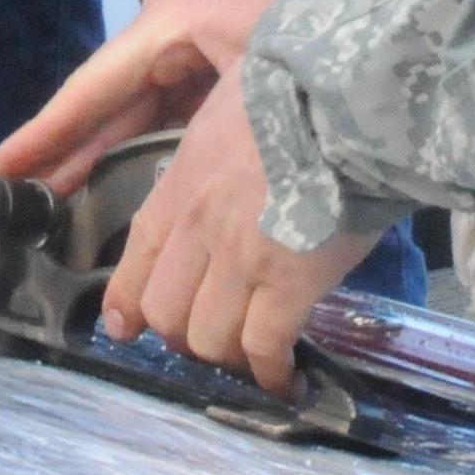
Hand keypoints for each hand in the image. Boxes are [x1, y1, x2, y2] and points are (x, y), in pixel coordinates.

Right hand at [0, 0, 315, 190]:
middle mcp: (181, 40)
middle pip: (113, 106)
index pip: (97, 86)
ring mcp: (208, 59)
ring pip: (141, 119)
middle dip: (74, 150)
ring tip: (66, 202)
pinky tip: (136, 191)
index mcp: (171, 22)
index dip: (52, 130)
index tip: (6, 165)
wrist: (386, 16)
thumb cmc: (305, 21)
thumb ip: (185, 100)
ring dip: (107, 158)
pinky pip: (177, 124)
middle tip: (31, 197)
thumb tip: (150, 173)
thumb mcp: (229, 39)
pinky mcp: (237, 82)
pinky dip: (151, 155)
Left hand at [93, 64, 376, 396]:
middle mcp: (199, 227)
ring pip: (207, 338)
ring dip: (229, 357)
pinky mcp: (286, 284)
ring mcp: (239, 259)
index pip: (137, 252)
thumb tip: (230, 185)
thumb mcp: (234, 111)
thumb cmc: (302, 94)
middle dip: (183, 336)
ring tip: (255, 360)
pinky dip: (271, 374)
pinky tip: (286, 380)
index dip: (126, 299)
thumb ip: (218, 157)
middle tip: (213, 340)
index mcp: (184, 180)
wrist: (350, 101)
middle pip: (164, 311)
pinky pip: (262, 349)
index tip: (124, 326)